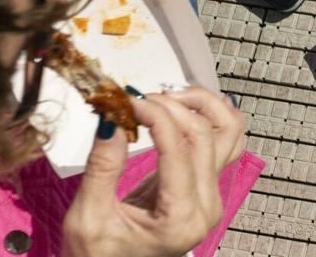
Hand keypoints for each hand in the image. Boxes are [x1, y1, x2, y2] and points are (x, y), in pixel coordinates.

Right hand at [62, 89, 246, 256]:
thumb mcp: (87, 219)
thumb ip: (102, 168)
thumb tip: (112, 118)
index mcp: (180, 220)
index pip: (181, 150)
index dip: (157, 116)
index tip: (129, 100)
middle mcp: (206, 206)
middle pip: (208, 135)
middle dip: (174, 107)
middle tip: (140, 98)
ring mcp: (211, 195)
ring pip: (228, 132)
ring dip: (201, 105)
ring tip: (166, 96)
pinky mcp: (206, 186)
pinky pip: (223, 141)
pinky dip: (208, 117)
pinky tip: (184, 107)